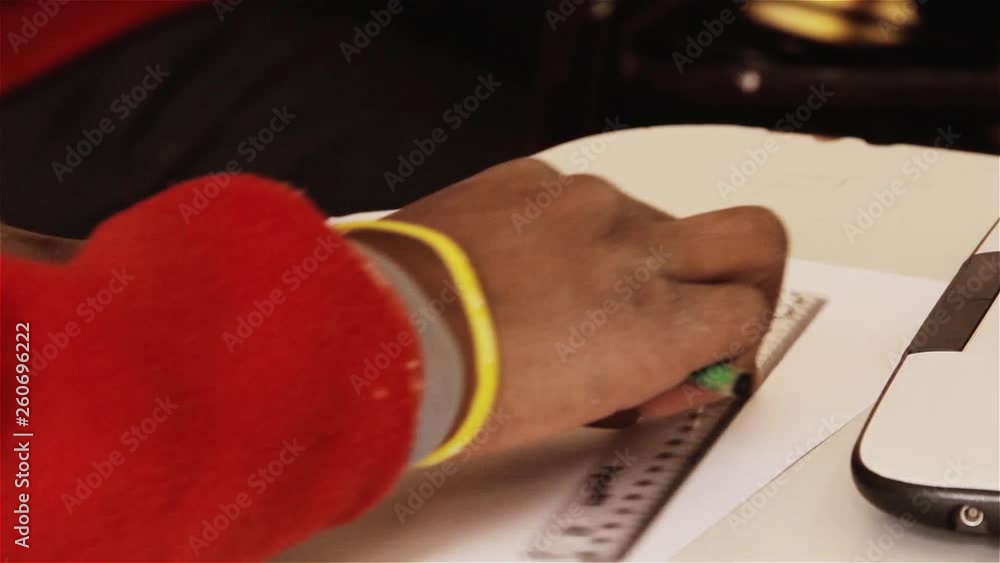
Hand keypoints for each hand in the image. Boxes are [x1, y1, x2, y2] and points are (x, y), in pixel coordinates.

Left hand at [358, 159, 787, 455]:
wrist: (381, 335)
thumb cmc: (464, 390)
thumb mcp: (583, 412)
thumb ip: (652, 379)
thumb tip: (681, 367)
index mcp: (655, 323)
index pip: (748, 312)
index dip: (731, 340)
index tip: (701, 355)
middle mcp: (633, 248)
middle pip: (753, 236)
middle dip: (747, 273)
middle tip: (705, 302)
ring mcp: (585, 203)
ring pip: (653, 219)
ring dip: (632, 257)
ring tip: (568, 299)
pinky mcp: (535, 177)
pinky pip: (579, 198)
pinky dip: (569, 231)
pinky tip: (525, 268)